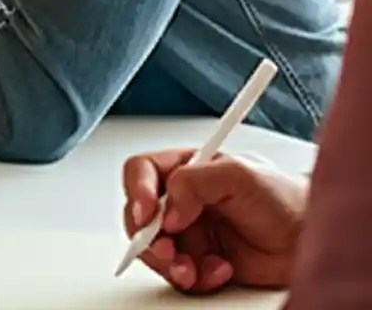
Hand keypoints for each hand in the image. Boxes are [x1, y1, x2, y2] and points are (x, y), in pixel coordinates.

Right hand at [122, 149, 307, 293]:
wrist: (309, 241)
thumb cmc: (284, 199)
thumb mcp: (240, 175)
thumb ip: (195, 181)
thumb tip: (167, 207)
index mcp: (184, 168)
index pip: (140, 172)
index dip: (137, 192)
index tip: (147, 214)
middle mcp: (180, 200)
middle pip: (138, 216)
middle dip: (149, 238)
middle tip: (168, 249)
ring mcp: (187, 232)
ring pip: (153, 249)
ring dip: (171, 263)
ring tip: (194, 268)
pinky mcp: (197, 260)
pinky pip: (178, 274)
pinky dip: (196, 278)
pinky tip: (220, 271)